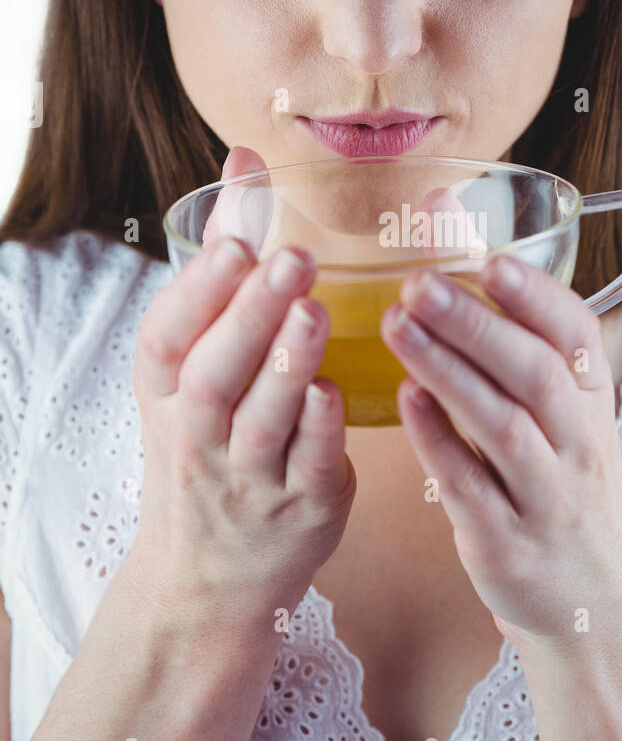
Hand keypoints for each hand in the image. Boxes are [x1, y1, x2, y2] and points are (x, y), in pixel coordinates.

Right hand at [130, 146, 355, 624]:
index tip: (236, 238)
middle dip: (248, 315)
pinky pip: (309, 467)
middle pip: (213, 376)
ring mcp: (248, 479)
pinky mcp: (301, 510)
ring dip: (287, 365)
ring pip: (260, 422)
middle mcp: (197, 437)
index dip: (198, 288)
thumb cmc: (211, 443)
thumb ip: (225, 268)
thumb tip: (247, 165)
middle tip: (291, 258)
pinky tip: (336, 389)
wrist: (210, 575)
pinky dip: (320, 429)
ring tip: (314, 310)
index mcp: (166, 394)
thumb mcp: (194, 367)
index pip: (165, 338)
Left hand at [380, 256, 621, 651]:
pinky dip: (438, 442)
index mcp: (592, 403)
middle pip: (535, 374)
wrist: (594, 605)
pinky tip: (403, 401)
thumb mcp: (565, 418)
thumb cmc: (563, 487)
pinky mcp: (507, 545)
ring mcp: (546, 498)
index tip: (491, 257)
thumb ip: (517, 342)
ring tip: (396, 326)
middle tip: (418, 283)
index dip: (536, 294)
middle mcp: (579, 446)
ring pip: (503, 427)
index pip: (577, 335)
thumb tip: (464, 244)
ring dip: (449, 372)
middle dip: (477, 324)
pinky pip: (471, 488)